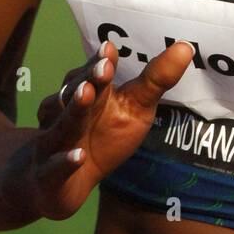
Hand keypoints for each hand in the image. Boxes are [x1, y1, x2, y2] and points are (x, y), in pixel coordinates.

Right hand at [9, 38, 193, 220]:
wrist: (59, 185)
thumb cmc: (102, 139)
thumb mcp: (134, 108)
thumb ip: (155, 80)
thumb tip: (185, 47)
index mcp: (89, 94)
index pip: (94, 74)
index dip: (102, 62)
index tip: (111, 48)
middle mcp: (68, 113)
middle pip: (77, 93)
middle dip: (89, 78)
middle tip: (104, 66)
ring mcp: (54, 143)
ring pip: (63, 124)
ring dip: (74, 109)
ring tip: (87, 93)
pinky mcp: (48, 176)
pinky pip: (54, 167)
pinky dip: (65, 162)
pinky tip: (79, 157)